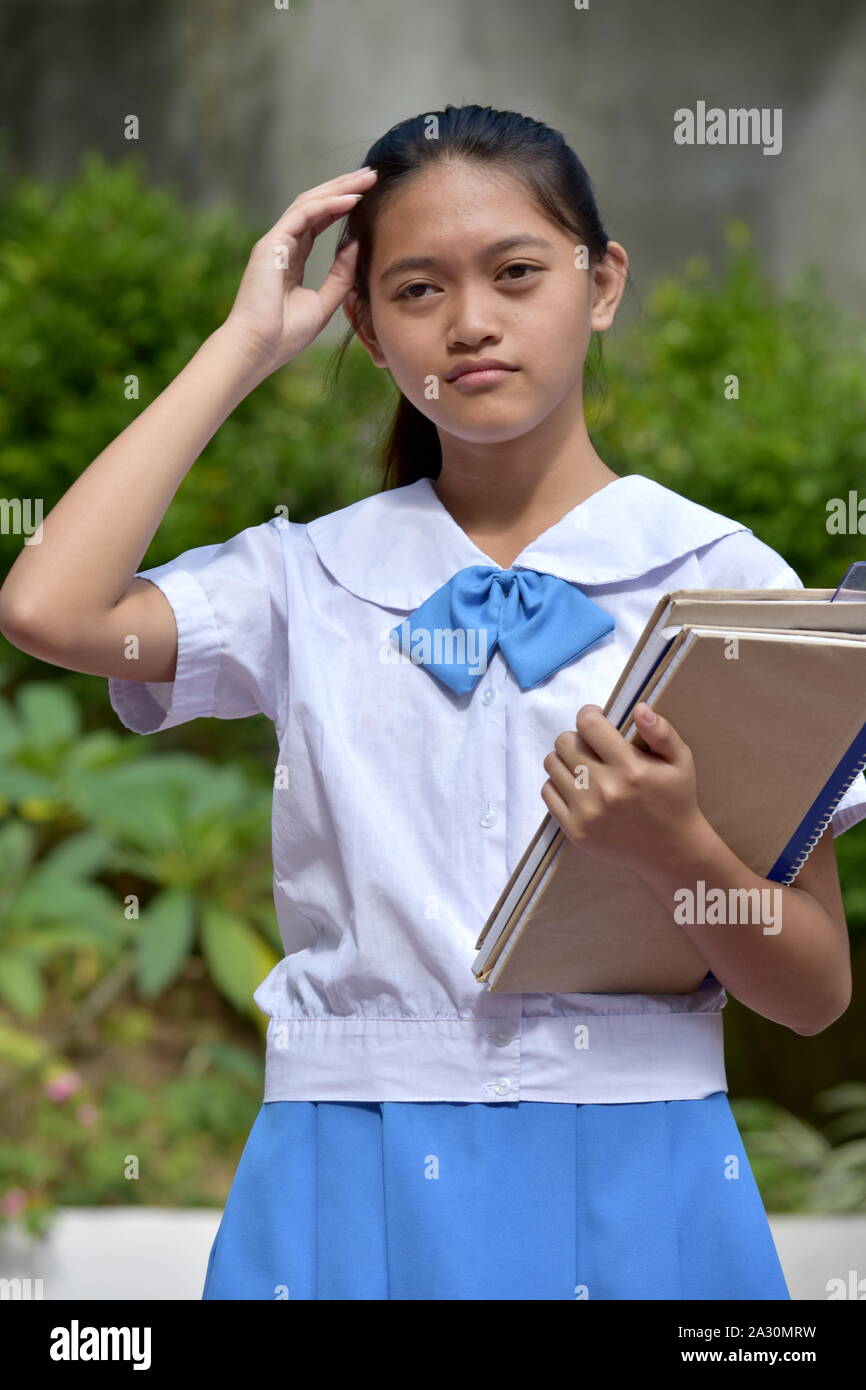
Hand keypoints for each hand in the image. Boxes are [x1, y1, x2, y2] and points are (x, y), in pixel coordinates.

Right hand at [221, 165, 377, 377]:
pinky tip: (350, 199)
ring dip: (338, 188)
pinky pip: (303, 215)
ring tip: (365, 179)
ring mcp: (275, 242)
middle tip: (371, 175)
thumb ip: (340, 275)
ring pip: (309, 203)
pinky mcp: (271, 244)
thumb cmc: (285, 334)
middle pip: (315, 205)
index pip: (319, 222)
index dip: (341, 206)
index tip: (368, 196)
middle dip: (343, 187)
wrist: (259, 347)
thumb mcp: (324, 303)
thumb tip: (356, 245)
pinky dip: (327, 204)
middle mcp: (282, 245)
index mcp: (292, 259)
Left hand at [540, 702, 705, 876]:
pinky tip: (578, 787)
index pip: (588, 725)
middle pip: (564, 742)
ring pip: (552, 764)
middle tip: (591, 747)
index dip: (589, 714)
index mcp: (630, 768)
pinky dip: (559, 784)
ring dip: (565, 759)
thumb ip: (661, 732)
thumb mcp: (681, 761)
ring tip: (583, 766)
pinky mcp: (575, 830)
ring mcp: (586, 812)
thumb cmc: (675, 800)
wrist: (671, 851)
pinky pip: (547, 792)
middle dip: (577, 737)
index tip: (597, 719)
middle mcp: (605, 789)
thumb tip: (638, 707)